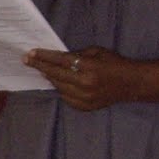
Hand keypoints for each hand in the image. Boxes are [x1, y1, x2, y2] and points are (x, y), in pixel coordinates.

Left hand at [24, 46, 158, 111]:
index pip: (61, 61)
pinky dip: (60, 88)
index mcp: (89, 68)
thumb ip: (76, 54)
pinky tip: (55, 81)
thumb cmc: (114, 63)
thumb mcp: (96, 52)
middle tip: (27, 60)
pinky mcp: (86, 107)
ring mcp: (85, 98)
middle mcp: (86, 84)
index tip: (31, 53)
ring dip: (48, 77)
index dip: (44, 57)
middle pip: (56, 74)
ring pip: (59, 87)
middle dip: (40, 66)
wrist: (131, 84)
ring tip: (40, 69)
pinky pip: (66, 97)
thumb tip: (55, 57)